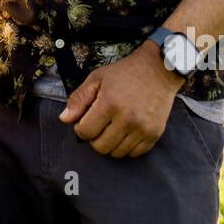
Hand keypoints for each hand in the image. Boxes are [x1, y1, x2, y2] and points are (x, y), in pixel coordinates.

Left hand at [56, 40, 184, 156]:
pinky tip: (126, 132)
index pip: (85, 132)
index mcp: (110, 103)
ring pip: (117, 153)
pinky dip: (127, 147)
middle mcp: (127, 119)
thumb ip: (79, 99)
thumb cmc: (125, 73)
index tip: (86, 120)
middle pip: (100, 147)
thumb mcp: (97, 78)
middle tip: (99, 124)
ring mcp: (142, 128)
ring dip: (110, 143)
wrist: (158, 70)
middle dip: (94, 138)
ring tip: (113, 127)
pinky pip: (134, 154)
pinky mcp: (154, 134)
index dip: (80, 128)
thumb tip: (64, 119)